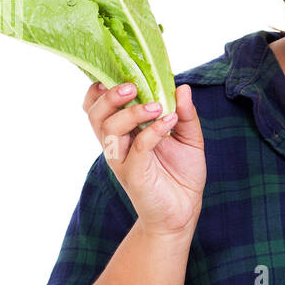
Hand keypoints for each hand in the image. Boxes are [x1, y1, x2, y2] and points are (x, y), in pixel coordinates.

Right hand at [83, 81, 205, 236]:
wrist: (183, 211)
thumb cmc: (181, 173)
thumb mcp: (189, 137)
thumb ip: (185, 113)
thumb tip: (182, 88)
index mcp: (123, 131)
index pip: (97, 105)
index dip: (100, 88)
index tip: (122, 72)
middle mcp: (117, 144)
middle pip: (95, 114)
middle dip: (109, 96)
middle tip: (131, 86)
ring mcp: (122, 160)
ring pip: (110, 129)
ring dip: (132, 112)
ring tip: (157, 106)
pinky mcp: (134, 174)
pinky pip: (137, 148)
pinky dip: (153, 131)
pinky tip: (169, 122)